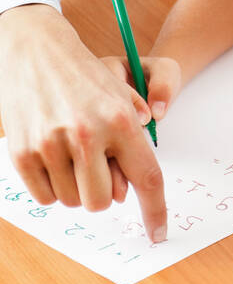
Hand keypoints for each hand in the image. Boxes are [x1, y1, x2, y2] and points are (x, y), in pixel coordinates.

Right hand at [0, 5, 167, 240]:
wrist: (35, 49)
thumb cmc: (83, 75)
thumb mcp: (122, 94)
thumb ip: (137, 135)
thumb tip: (137, 180)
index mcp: (120, 121)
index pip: (147, 178)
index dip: (155, 212)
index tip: (159, 234)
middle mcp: (87, 134)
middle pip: (103, 201)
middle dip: (104, 192)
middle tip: (98, 168)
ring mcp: (51, 145)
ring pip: (73, 201)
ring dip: (76, 187)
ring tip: (72, 154)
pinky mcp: (23, 152)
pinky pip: (45, 196)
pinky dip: (52, 186)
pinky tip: (53, 159)